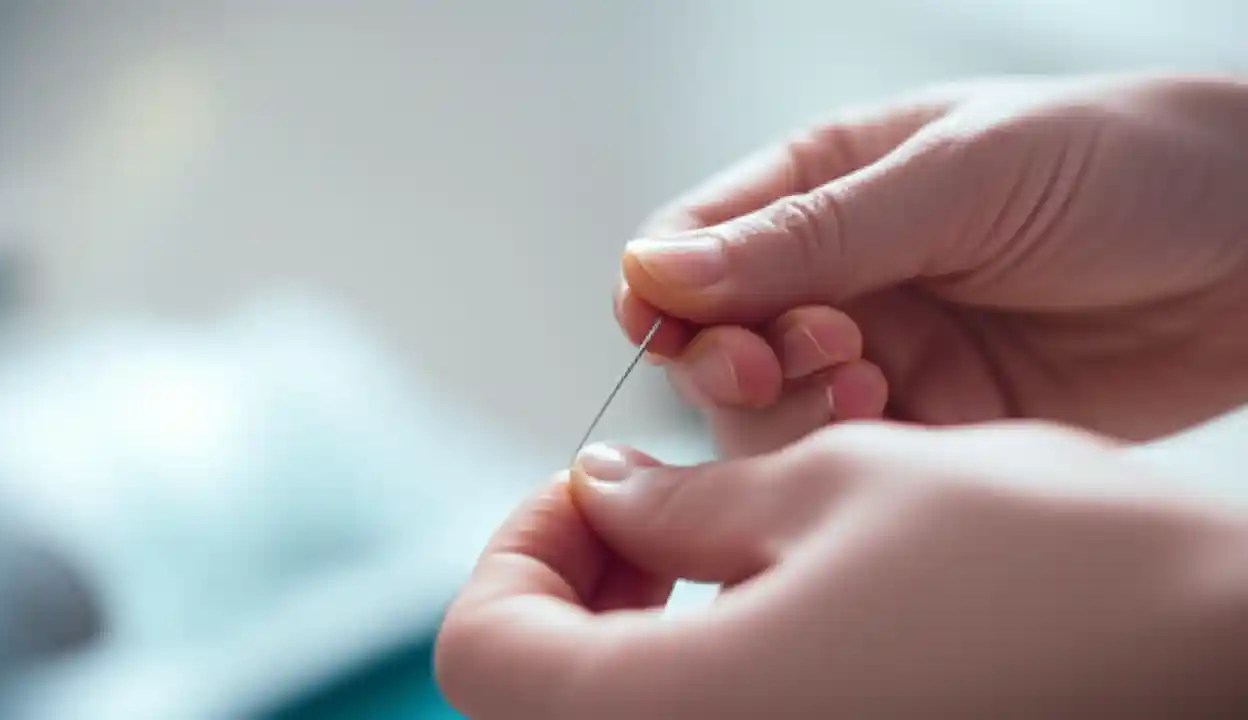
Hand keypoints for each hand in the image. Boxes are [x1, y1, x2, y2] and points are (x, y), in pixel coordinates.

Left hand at [436, 425, 1247, 717]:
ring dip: (639, 630)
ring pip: (624, 718)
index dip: (519, 544)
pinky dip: (712, 672)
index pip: (483, 647)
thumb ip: (681, 502)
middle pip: (539, 696)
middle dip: (575, 589)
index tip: (595, 482)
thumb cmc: (1048, 566)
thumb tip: (604, 491)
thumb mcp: (838, 485)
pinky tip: (785, 608)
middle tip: (650, 512)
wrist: (1227, 660)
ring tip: (726, 544)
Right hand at [616, 75, 1247, 442]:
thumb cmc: (1119, 164)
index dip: (662, 292)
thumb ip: (810, 233)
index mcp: (823, 184)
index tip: (670, 329)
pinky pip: (849, 461)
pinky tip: (902, 425)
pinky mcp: (930, 425)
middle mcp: (836, 275)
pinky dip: (851, 458)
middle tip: (795, 360)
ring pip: (773, 415)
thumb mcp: (959, 176)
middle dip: (734, 362)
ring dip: (796, 413)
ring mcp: (880, 354)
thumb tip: (655, 270)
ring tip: (871, 385)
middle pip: (715, 342)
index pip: (690, 243)